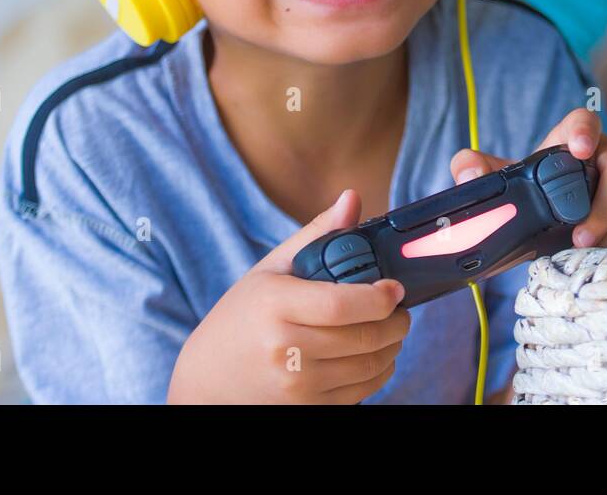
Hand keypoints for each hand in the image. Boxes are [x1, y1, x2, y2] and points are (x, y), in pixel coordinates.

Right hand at [167, 189, 410, 403]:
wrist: (208, 379)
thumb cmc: (241, 318)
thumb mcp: (270, 270)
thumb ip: (316, 234)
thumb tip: (352, 198)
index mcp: (274, 305)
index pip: (341, 305)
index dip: (379, 298)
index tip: (395, 289)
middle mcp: (285, 349)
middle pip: (364, 337)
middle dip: (396, 322)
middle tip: (399, 310)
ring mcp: (296, 385)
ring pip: (370, 366)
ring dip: (392, 347)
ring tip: (389, 330)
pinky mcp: (306, 408)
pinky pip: (361, 391)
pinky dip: (378, 372)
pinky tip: (373, 355)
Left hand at [450, 108, 606, 247]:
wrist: (557, 224)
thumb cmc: (534, 198)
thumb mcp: (502, 185)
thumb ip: (476, 170)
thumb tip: (468, 173)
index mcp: (572, 138)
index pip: (584, 121)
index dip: (585, 131)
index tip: (579, 149)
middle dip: (604, 207)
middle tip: (579, 239)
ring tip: (589, 254)